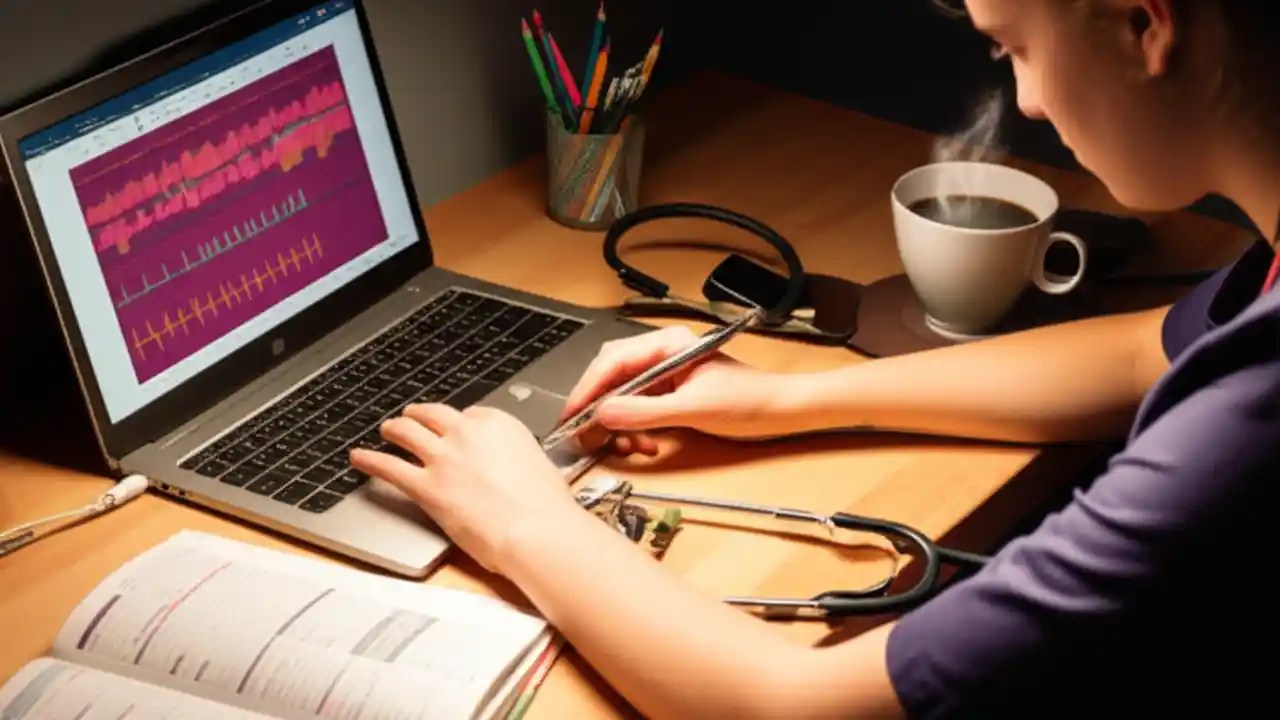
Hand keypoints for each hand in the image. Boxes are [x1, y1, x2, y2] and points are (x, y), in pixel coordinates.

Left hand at [349, 403, 580, 572]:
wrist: (537, 530)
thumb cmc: (546, 507)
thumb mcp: (537, 466)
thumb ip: (514, 459)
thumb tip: (508, 468)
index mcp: (498, 423)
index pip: (469, 415)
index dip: (457, 424)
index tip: (454, 431)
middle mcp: (467, 433)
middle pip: (432, 415)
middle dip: (419, 416)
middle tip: (412, 420)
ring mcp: (443, 458)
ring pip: (406, 432)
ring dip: (393, 429)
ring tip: (386, 431)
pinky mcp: (426, 486)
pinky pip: (388, 466)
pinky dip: (370, 460)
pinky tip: (359, 458)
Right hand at [561, 325, 798, 454]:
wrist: (781, 412)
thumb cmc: (747, 402)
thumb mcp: (693, 409)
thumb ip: (646, 411)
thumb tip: (603, 413)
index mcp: (666, 344)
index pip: (612, 361)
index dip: (587, 389)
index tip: (572, 416)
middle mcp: (661, 355)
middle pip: (611, 378)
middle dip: (600, 409)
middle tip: (589, 436)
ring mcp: (664, 375)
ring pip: (621, 397)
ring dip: (620, 425)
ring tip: (633, 447)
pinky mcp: (668, 395)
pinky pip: (637, 411)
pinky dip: (635, 430)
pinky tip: (647, 445)